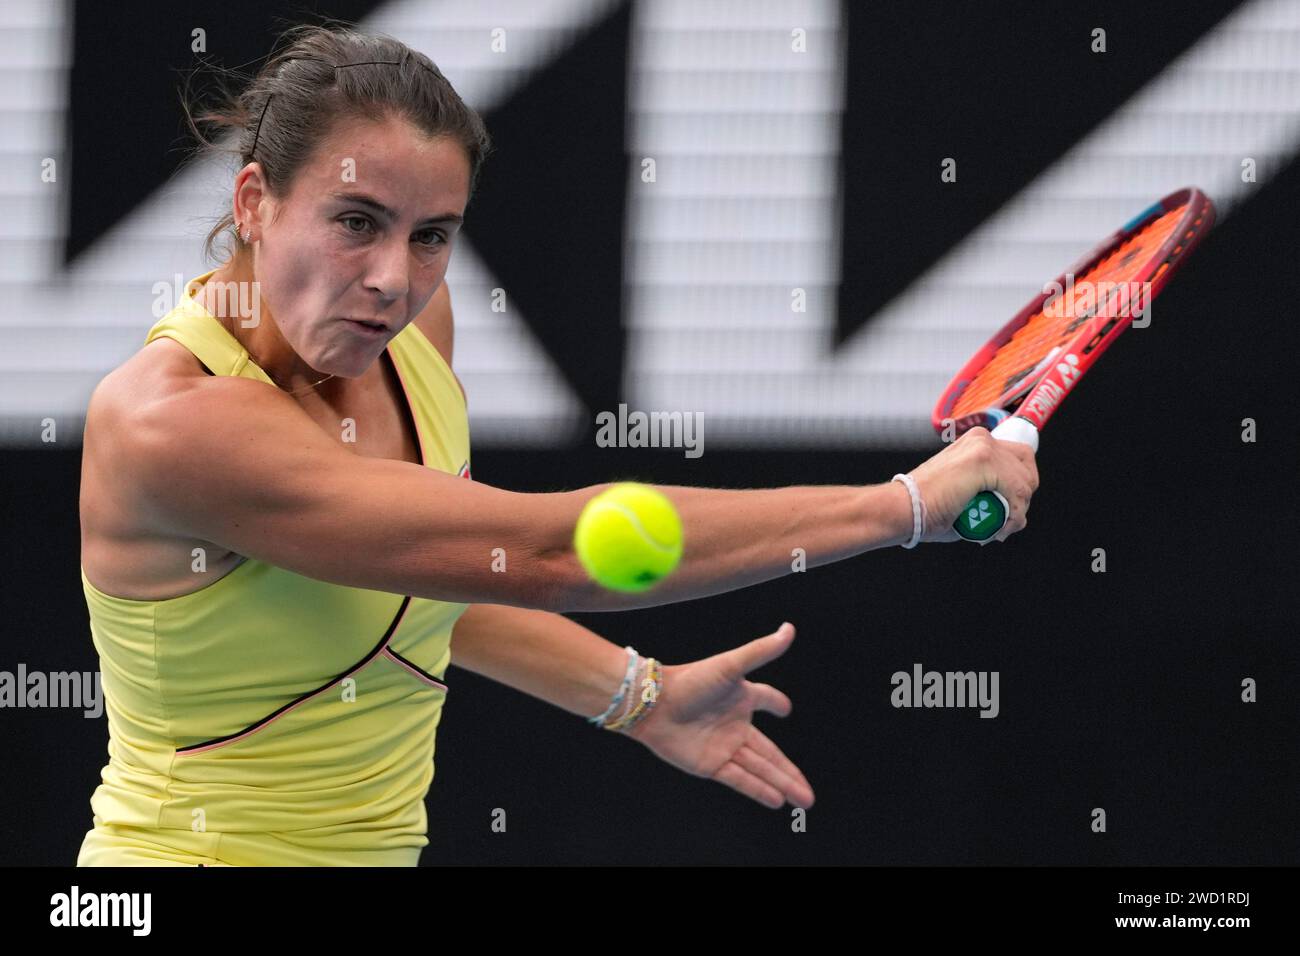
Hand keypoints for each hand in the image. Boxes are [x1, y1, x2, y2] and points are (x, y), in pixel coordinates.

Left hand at [623, 622, 813, 808]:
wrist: (653, 704)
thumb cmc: (690, 680)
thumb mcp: (731, 665)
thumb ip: (762, 651)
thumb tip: (790, 628)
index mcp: (741, 697)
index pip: (766, 699)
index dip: (776, 703)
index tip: (785, 709)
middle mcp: (735, 725)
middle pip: (770, 753)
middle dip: (790, 772)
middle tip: (810, 794)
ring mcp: (723, 747)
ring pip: (760, 770)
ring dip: (782, 784)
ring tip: (804, 801)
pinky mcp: (710, 765)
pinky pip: (740, 780)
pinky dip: (758, 790)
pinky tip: (776, 800)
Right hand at [906, 426, 1039, 542]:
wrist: (903, 508)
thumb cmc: (928, 508)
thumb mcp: (964, 493)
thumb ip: (990, 494)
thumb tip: (1017, 515)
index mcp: (977, 441)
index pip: (1021, 459)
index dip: (1020, 487)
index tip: (1009, 512)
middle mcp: (982, 438)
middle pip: (1028, 468)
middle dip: (1022, 499)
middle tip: (1006, 523)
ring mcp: (984, 447)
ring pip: (1025, 482)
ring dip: (1018, 512)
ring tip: (998, 530)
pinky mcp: (984, 460)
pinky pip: (1017, 492)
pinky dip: (1013, 516)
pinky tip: (1000, 529)